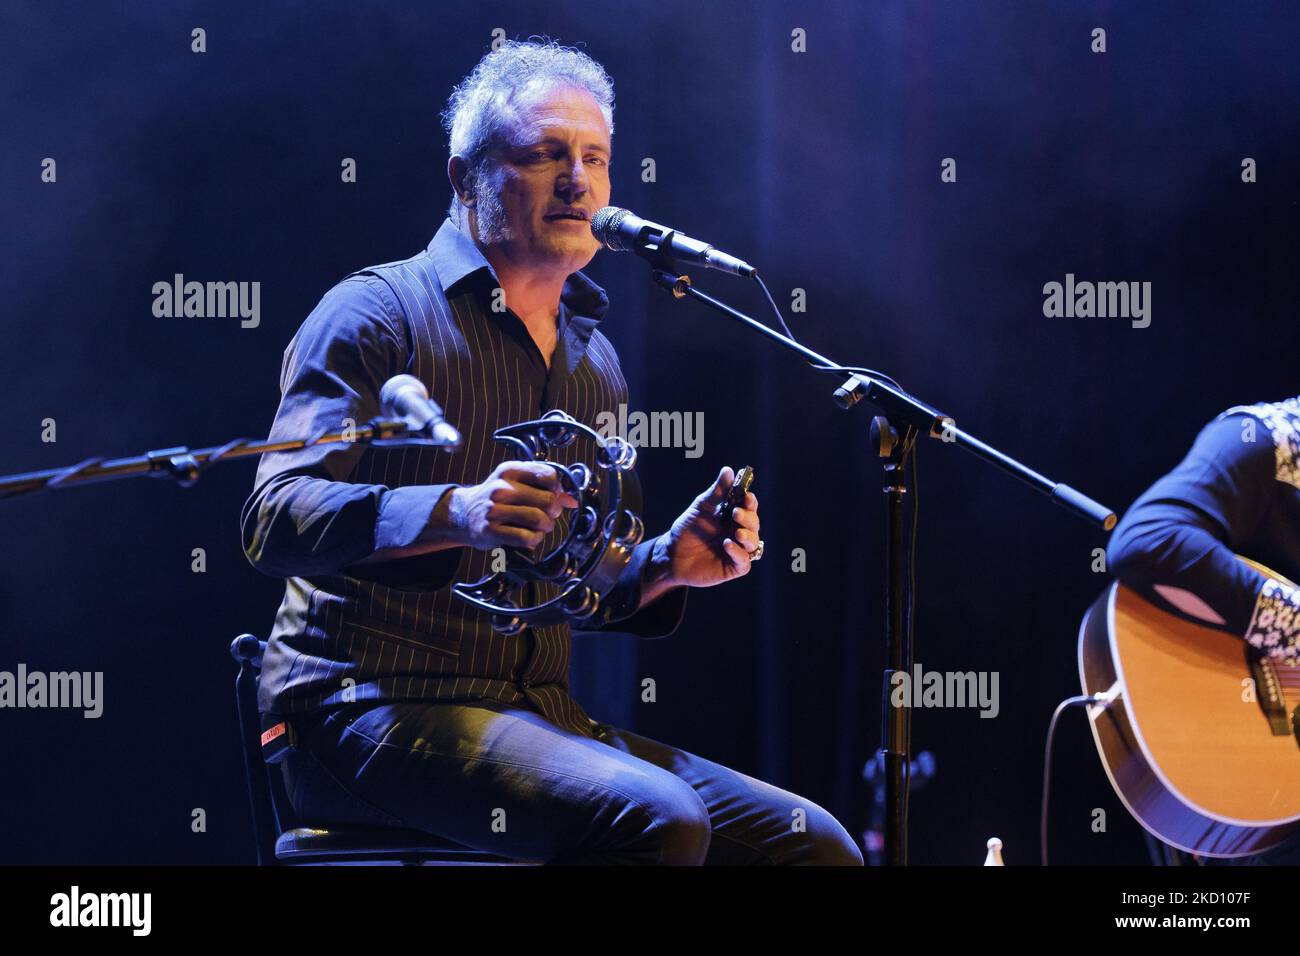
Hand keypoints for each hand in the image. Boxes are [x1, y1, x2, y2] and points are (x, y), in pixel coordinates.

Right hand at [449, 460, 578, 550]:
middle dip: (554, 511)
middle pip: (548, 500)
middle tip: (549, 515)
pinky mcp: (491, 531)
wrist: (463, 514)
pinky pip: (527, 537)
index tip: (553, 496)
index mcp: (510, 470)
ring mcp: (494, 510)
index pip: (549, 476)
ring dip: (546, 526)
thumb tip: (573, 500)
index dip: (557, 489)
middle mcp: (501, 488)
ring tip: (541, 527)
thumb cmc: (496, 498)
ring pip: (539, 519)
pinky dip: (534, 539)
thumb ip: (544, 486)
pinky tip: (530, 537)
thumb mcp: (516, 483)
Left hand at [661, 465, 761, 587]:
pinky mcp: (732, 567)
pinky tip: (727, 545)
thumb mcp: (701, 507)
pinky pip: (744, 562)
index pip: (749, 507)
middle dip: (748, 518)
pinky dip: (739, 553)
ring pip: (754, 543)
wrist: (672, 554)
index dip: (751, 502)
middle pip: (754, 524)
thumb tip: (728, 470)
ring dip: (748, 536)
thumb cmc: (688, 529)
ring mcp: (737, 550)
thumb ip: (717, 492)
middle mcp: (738, 532)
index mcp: (733, 517)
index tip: (747, 497)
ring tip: (736, 532)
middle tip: (736, 514)